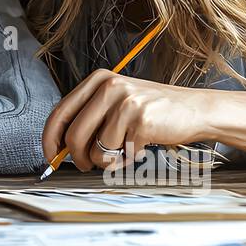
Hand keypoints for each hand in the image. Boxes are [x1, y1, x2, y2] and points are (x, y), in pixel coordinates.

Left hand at [42, 70, 216, 171]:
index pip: (60, 112)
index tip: (51, 155)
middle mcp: (109, 86)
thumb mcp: (117, 103)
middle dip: (77, 158)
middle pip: (74, 135)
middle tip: (86, 165)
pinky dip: (125, 160)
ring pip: (96, 150)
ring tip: (123, 151)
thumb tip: (60, 147)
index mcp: (98, 80)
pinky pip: (119, 154)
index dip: (50, 138)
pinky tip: (138, 148)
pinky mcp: (141, 120)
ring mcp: (125, 102)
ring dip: (106, 161)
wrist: (194, 110)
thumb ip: (89, 118)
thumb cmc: (153, 111)